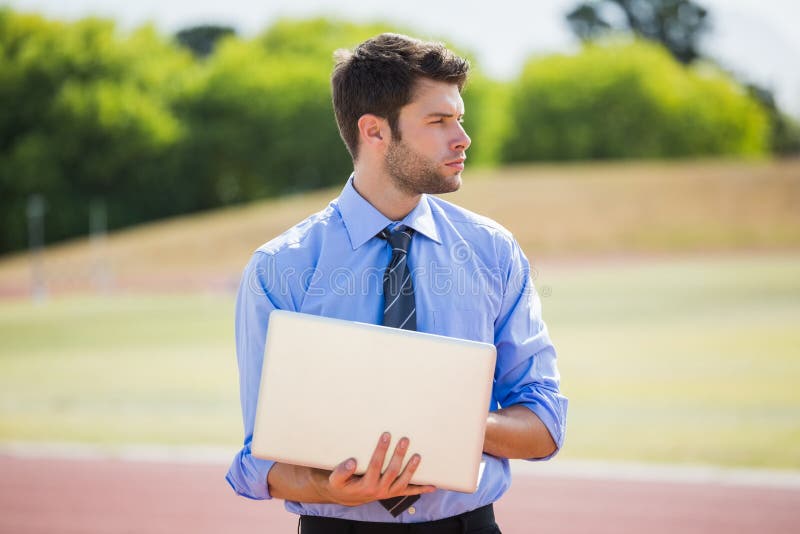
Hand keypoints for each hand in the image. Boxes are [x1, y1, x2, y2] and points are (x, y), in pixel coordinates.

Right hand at [315, 432, 435, 505]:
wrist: (346, 496)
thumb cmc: (341, 483)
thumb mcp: (335, 479)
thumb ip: (342, 471)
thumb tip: (352, 462)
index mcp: (366, 484)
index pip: (376, 465)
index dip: (381, 450)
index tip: (386, 435)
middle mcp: (379, 490)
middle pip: (392, 471)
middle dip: (399, 455)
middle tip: (404, 439)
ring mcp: (388, 492)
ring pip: (403, 481)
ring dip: (411, 469)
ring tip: (417, 456)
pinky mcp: (393, 493)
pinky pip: (409, 492)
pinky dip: (421, 489)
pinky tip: (433, 486)